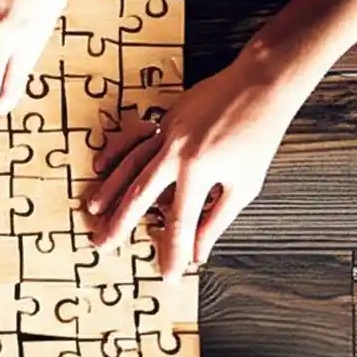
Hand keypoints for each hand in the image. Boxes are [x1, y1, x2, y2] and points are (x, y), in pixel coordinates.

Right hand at [86, 57, 306, 277]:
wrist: (262, 82)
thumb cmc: (259, 134)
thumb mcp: (245, 184)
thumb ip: (217, 219)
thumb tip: (199, 251)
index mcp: (200, 173)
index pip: (180, 222)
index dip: (172, 251)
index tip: (167, 274)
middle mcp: (176, 154)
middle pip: (140, 196)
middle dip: (119, 223)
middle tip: (101, 244)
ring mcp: (167, 133)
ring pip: (129, 167)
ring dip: (110, 191)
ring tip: (95, 212)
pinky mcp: (164, 120)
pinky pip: (133, 140)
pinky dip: (115, 153)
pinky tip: (101, 168)